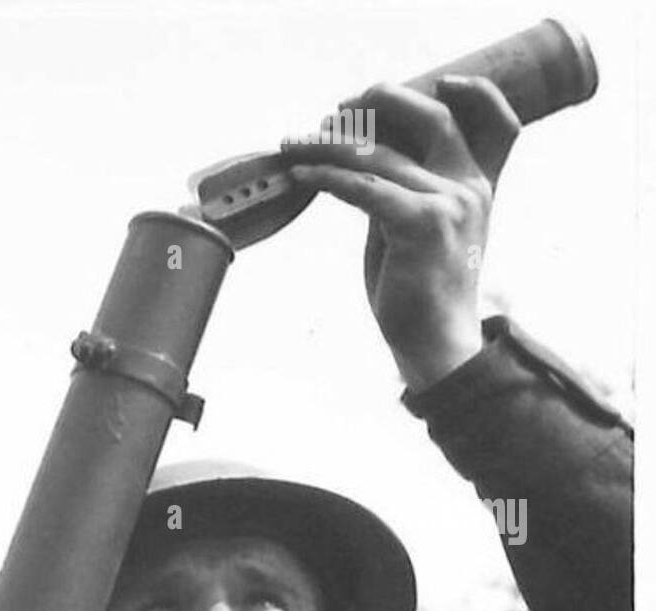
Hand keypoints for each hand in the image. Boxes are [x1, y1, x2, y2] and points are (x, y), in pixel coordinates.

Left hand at [282, 76, 521, 389]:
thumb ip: (399, 195)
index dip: (472, 92)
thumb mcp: (414, 233)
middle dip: (382, 103)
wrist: (436, 345)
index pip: (498, 121)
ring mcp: (449, 203)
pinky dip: (326, 177)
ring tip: (294, 144)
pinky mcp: (420, 224)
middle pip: (432, 118)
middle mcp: (470, 187)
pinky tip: (300, 175)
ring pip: (381, 155)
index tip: (439, 82)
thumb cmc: (420, 296)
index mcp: (480, 187)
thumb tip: (359, 168)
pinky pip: (364, 189)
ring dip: (329, 144)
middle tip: (335, 112)